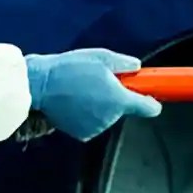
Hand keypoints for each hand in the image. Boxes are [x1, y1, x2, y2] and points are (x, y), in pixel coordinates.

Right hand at [25, 49, 162, 141]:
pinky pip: (93, 124)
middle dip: (116, 98)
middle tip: (98, 82)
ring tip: (81, 91)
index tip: (150, 95)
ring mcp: (96, 128)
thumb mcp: (101, 57)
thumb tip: (138, 68)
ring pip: (107, 116)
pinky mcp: (82, 135)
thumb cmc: (71, 68)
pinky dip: (88, 116)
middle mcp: (111, 118)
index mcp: (119, 100)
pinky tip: (74, 103)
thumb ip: (124, 64)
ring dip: (101, 107)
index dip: (152, 101)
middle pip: (124, 109)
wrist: (40, 86)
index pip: (150, 108)